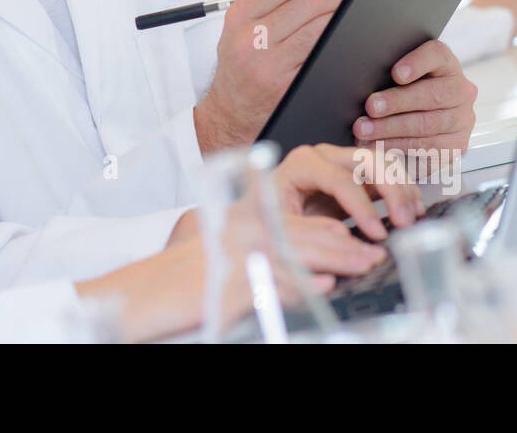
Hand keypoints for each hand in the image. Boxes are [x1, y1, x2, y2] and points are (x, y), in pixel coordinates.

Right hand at [91, 197, 385, 341]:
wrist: (141, 296)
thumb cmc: (181, 284)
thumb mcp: (229, 262)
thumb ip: (268, 259)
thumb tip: (316, 271)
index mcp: (242, 221)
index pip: (300, 222)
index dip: (338, 234)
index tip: (364, 243)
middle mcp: (241, 230)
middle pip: (305, 234)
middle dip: (347, 245)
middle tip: (375, 255)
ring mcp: (236, 253)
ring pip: (298, 252)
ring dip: (336, 259)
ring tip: (362, 265)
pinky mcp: (230, 279)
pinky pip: (274, 281)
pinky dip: (302, 284)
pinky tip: (324, 285)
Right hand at [194, 0, 356, 151]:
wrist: (230, 113)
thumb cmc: (242, 65)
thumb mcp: (241, 28)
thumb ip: (272, 2)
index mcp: (240, 15)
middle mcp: (252, 38)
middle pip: (312, 0)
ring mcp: (271, 65)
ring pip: (323, 26)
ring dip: (345, 15)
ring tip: (352, 13)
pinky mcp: (289, 87)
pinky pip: (326, 55)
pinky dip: (342, 42)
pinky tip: (347, 38)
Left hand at [271, 143, 425, 238]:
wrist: (267, 212)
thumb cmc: (269, 217)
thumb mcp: (280, 227)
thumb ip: (308, 232)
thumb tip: (344, 238)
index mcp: (301, 163)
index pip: (340, 179)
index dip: (362, 207)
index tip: (377, 234)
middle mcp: (324, 155)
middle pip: (368, 161)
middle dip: (392, 191)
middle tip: (404, 223)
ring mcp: (342, 161)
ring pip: (382, 163)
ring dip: (403, 189)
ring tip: (412, 218)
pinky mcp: (357, 174)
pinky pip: (388, 175)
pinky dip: (404, 191)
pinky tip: (412, 211)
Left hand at [351, 39, 477, 154]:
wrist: (421, 126)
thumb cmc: (403, 95)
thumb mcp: (398, 79)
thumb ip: (388, 76)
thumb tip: (361, 82)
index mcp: (446, 65)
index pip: (437, 55)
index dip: (417, 63)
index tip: (396, 73)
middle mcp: (460, 90)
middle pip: (432, 94)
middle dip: (397, 102)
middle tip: (370, 107)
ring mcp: (461, 119)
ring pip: (426, 124)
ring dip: (390, 129)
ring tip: (364, 131)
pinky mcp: (456, 145)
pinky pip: (426, 148)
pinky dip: (397, 147)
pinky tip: (376, 145)